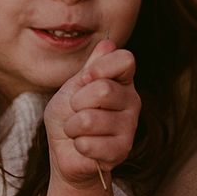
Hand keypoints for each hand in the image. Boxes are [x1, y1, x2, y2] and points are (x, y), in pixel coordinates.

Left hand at [44, 39, 139, 187]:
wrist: (65, 151)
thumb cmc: (67, 116)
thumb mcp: (71, 87)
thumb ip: (90, 68)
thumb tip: (107, 44)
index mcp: (121, 80)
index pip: (125, 59)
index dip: (100, 67)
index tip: (85, 79)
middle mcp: (131, 100)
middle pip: (103, 89)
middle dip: (76, 102)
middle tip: (75, 111)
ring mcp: (130, 126)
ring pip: (89, 119)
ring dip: (72, 127)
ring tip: (77, 131)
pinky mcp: (122, 150)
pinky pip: (88, 143)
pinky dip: (77, 145)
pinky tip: (84, 146)